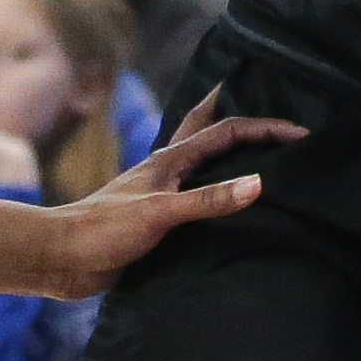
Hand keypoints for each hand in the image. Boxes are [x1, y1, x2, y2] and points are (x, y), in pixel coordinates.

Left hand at [33, 89, 306, 295]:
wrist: (60, 259)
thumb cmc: (102, 230)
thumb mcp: (160, 214)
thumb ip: (208, 200)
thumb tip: (259, 183)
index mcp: (169, 160)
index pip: (226, 131)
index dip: (264, 127)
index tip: (300, 132)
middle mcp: (166, 170)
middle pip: (207, 132)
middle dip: (236, 114)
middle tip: (263, 101)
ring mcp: (160, 194)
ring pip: (202, 164)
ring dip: (227, 153)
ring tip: (256, 152)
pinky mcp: (155, 222)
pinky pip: (196, 200)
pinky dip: (216, 194)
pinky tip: (225, 208)